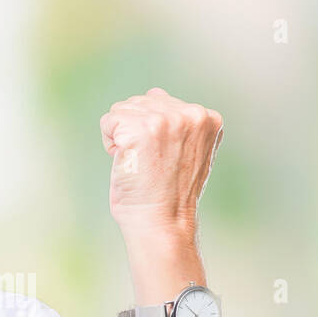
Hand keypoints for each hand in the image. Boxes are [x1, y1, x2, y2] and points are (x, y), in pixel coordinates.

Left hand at [100, 87, 223, 244]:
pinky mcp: (142, 129)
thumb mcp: (185, 151)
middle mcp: (192, 114)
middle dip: (134, 132)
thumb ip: (177, 122)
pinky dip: (110, 144)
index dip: (152, 133)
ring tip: (139, 164)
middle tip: (149, 165)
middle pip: (140, 102)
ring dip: (122, 138)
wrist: (161, 223)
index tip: (163, 161)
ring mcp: (168, 119)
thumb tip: (154, 93)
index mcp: (209, 118)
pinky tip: (127, 163)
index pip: (161, 102)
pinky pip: (109, 121)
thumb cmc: (167, 194)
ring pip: (122, 110)